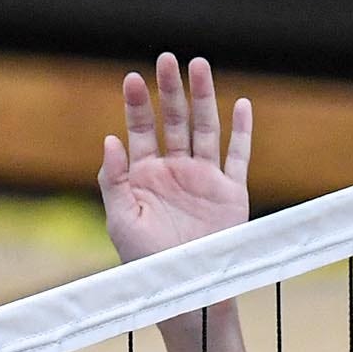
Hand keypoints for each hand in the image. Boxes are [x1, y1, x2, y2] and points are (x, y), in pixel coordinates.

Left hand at [99, 55, 253, 265]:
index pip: (141, 131)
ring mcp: (204, 180)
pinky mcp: (230, 192)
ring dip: (203, 98)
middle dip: (170, 90)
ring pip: (206, 129)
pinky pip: (238, 156)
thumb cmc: (145, 263)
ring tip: (199, 65)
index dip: (137, 104)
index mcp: (145, 177)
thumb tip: (110, 139)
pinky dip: (242, 132)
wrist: (184, 291)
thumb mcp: (121, 221)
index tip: (133, 78)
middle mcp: (175, 172)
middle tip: (167, 59)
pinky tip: (242, 105)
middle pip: (174, 121)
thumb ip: (114, 180)